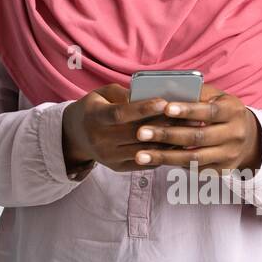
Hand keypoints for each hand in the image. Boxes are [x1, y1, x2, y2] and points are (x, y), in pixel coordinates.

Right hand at [62, 84, 206, 174]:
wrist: (74, 136)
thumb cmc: (94, 108)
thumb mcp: (101, 94)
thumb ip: (123, 93)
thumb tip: (149, 94)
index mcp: (94, 117)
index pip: (120, 114)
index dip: (142, 109)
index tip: (164, 102)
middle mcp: (99, 139)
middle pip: (136, 133)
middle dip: (163, 124)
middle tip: (187, 115)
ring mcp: (108, 156)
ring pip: (144, 150)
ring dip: (168, 141)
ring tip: (187, 130)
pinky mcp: (116, 168)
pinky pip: (144, 162)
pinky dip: (161, 154)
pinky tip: (177, 144)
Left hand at [134, 83, 261, 173]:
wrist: (248, 138)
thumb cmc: (221, 110)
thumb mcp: (215, 97)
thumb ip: (195, 94)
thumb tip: (165, 92)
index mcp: (233, 111)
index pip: (209, 111)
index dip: (188, 110)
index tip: (165, 108)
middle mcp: (235, 134)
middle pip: (198, 137)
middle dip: (167, 135)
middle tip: (140, 133)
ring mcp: (229, 155)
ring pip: (193, 158)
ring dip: (164, 157)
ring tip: (140, 155)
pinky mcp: (221, 170)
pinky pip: (194, 168)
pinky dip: (173, 164)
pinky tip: (154, 161)